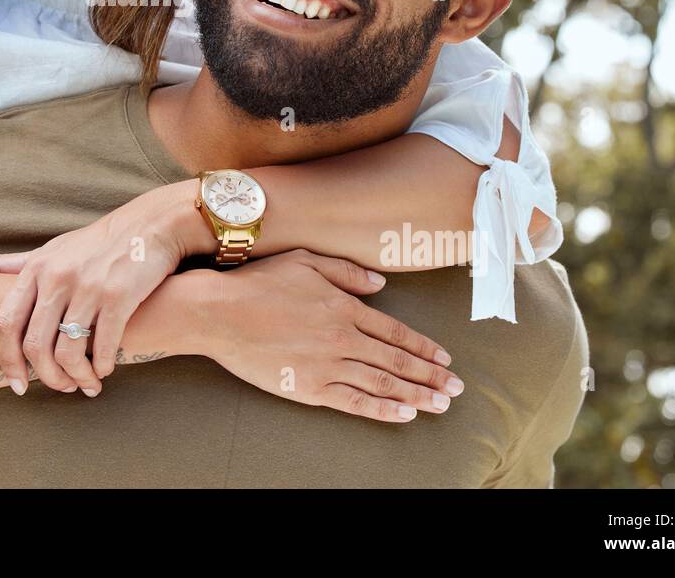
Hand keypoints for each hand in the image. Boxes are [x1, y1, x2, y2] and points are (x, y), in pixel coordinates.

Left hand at [0, 179, 202, 396]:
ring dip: (76, 378)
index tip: (16, 383)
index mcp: (36, 268)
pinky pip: (102, 346)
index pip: (5, 322)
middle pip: (34, 345)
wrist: (149, 226)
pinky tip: (106, 369)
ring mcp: (87, 287)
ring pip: (68, 352)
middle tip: (60, 388)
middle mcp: (57, 277)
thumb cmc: (96, 243)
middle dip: (46, 377)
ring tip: (87, 384)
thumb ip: (9, 265)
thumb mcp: (50, 248)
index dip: (7, 360)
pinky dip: (102, 367)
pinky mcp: (118, 296)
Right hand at [203, 249, 462, 421]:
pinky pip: (353, 402)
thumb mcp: (304, 261)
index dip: (423, 346)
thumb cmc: (258, 283)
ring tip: (440, 404)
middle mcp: (341, 337)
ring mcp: (326, 365)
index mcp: (342, 307)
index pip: (394, 331)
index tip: (444, 358)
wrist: (218, 312)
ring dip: (416, 395)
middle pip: (396, 360)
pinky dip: (381, 409)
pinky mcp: (307, 387)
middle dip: (430, 375)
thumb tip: (380, 284)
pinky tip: (402, 414)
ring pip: (382, 383)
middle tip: (456, 388)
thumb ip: (345, 271)